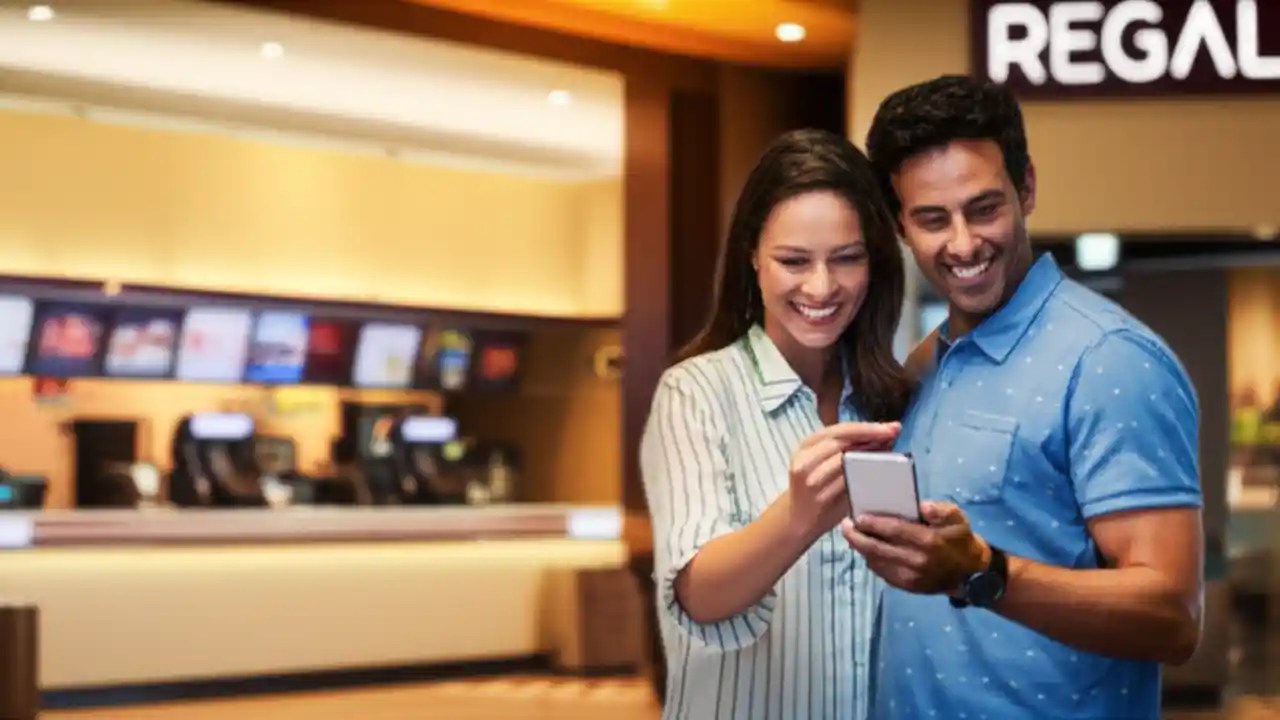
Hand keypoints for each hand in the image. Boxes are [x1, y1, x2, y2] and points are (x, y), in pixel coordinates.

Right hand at [785, 421, 900, 542]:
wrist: (796, 520)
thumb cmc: (815, 489)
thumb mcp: (821, 462)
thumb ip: (846, 448)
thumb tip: (884, 435)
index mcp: (806, 445)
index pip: (840, 429)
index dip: (867, 426)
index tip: (891, 426)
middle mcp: (805, 459)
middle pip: (843, 441)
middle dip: (872, 435)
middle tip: (895, 433)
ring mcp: (811, 479)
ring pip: (846, 461)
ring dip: (871, 455)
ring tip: (891, 452)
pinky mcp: (820, 497)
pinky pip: (848, 483)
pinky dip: (865, 477)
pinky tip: (880, 474)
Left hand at [841, 501, 988, 594]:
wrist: (971, 573)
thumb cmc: (960, 539)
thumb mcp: (958, 518)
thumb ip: (941, 510)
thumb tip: (922, 506)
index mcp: (929, 541)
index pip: (893, 530)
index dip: (872, 524)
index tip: (857, 517)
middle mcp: (917, 561)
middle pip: (877, 549)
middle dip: (856, 537)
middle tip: (845, 526)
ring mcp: (911, 577)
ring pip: (876, 562)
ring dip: (861, 549)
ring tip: (853, 535)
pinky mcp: (908, 587)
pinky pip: (882, 573)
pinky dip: (871, 561)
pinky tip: (867, 550)